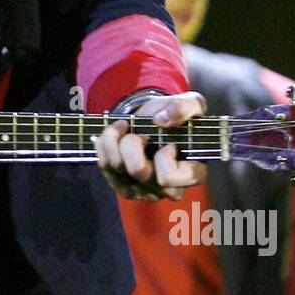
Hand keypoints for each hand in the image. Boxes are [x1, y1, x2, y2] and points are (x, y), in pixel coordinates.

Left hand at [93, 91, 208, 201]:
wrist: (153, 121)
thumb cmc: (175, 117)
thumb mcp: (190, 103)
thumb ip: (185, 107)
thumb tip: (162, 120)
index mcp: (190, 175)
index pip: (169, 178)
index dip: (164, 156)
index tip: (168, 143)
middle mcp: (165, 189)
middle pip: (137, 170)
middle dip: (134, 142)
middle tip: (142, 133)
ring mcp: (142, 190)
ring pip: (117, 166)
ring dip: (118, 139)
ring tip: (127, 129)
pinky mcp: (120, 184)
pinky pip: (104, 163)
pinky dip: (106, 142)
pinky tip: (116, 134)